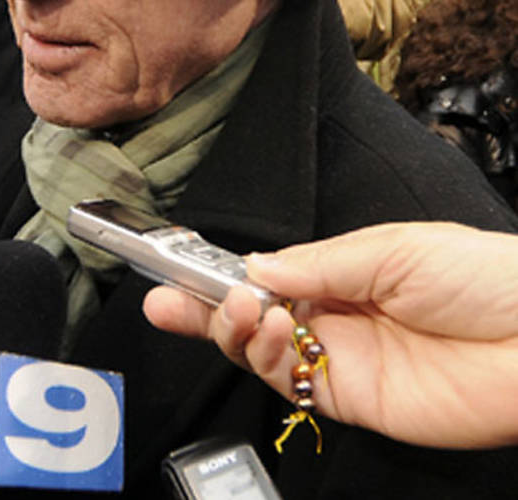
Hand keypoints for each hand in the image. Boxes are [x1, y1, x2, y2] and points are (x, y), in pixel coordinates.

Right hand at [142, 222, 517, 448]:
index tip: (175, 261)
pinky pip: (287, 381)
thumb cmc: (489, 281)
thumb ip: (318, 262)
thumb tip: (255, 266)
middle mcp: (334, 316)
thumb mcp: (395, 248)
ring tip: (236, 307)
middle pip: (249, 315)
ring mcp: (338, 359)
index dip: (219, 270)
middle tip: (163, 298)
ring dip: (231, 328)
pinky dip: (263, 357)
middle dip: (200, 306)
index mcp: (344, 272)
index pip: (265, 273)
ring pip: (257, 351)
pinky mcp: (349, 399)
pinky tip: (264, 330)